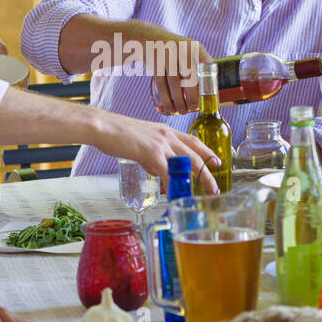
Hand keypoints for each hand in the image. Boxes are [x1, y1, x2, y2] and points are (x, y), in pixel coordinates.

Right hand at [97, 113, 220, 194]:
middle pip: (196, 154)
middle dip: (207, 172)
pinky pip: (167, 172)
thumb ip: (152, 156)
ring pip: (187, 163)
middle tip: (215, 186)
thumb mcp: (142, 142)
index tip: (217, 162)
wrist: (104, 127)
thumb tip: (158, 171)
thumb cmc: (118, 134)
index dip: (207, 152)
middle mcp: (167, 135)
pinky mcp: (151, 152)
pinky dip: (173, 185)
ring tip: (204, 192)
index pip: (193, 141)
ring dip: (197, 179)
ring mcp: (161, 143)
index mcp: (166, 131)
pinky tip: (176, 194)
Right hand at [145, 34, 211, 115]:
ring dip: (178, 102)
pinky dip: (166, 100)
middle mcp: (182, 50)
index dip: (207, 85)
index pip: (206, 68)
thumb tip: (214, 85)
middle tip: (192, 108)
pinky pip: (161, 85)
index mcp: (195, 48)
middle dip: (192, 98)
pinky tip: (169, 108)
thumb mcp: (190, 48)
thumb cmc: (175, 51)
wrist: (150, 39)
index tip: (207, 99)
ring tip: (182, 111)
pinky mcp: (155, 63)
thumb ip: (202, 62)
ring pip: (174, 83)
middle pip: (190, 78)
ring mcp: (168, 56)